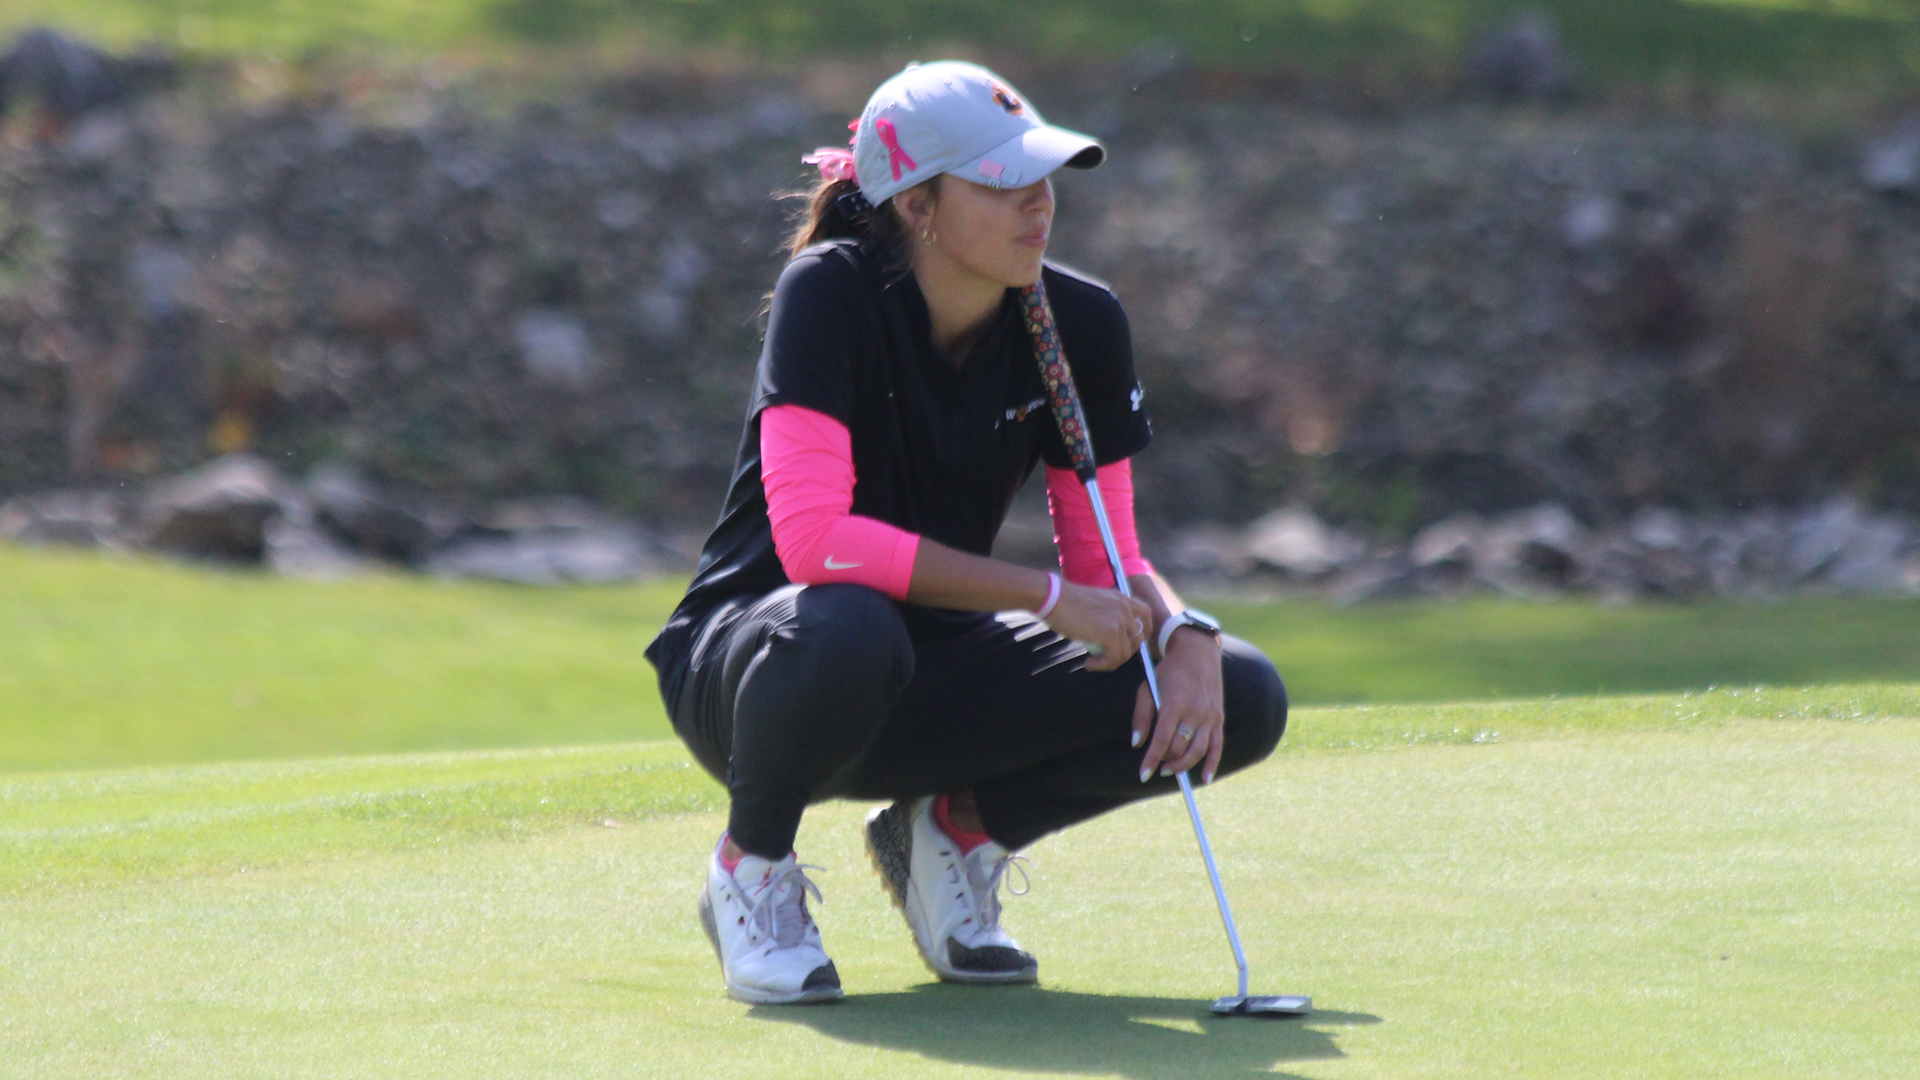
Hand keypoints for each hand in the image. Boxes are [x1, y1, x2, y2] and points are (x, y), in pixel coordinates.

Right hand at [1040, 581, 1153, 672]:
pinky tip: (1089, 663)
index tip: (1134, 643)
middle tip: (1107, 657)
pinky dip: (1102, 665)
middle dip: (1126, 651)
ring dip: (1110, 662)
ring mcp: (1119, 621)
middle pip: (1138, 637)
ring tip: (1092, 661)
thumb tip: (1107, 637)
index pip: (1145, 614)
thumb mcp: (1094, 604)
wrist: (1054, 598)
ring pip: (1126, 652)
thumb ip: (1106, 616)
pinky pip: (1114, 658)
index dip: (1145, 630)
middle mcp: (1124, 608)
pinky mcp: (1110, 634)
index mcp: (1121, 598)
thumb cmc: (1064, 601)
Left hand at [1133, 628, 1225, 782]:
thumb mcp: (1147, 687)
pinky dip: (1212, 765)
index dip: (1151, 760)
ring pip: (1197, 751)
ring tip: (1171, 770)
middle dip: (1166, 761)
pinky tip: (1204, 780)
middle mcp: (1194, 712)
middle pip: (1179, 748)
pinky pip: (1217, 746)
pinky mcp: (1218, 718)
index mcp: (1174, 703)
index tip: (1143, 775)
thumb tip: (1137, 744)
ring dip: (1183, 766)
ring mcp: (1209, 716)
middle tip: (1158, 764)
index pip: (1161, 740)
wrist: (1198, 653)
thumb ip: (1141, 716)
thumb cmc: (1168, 672)